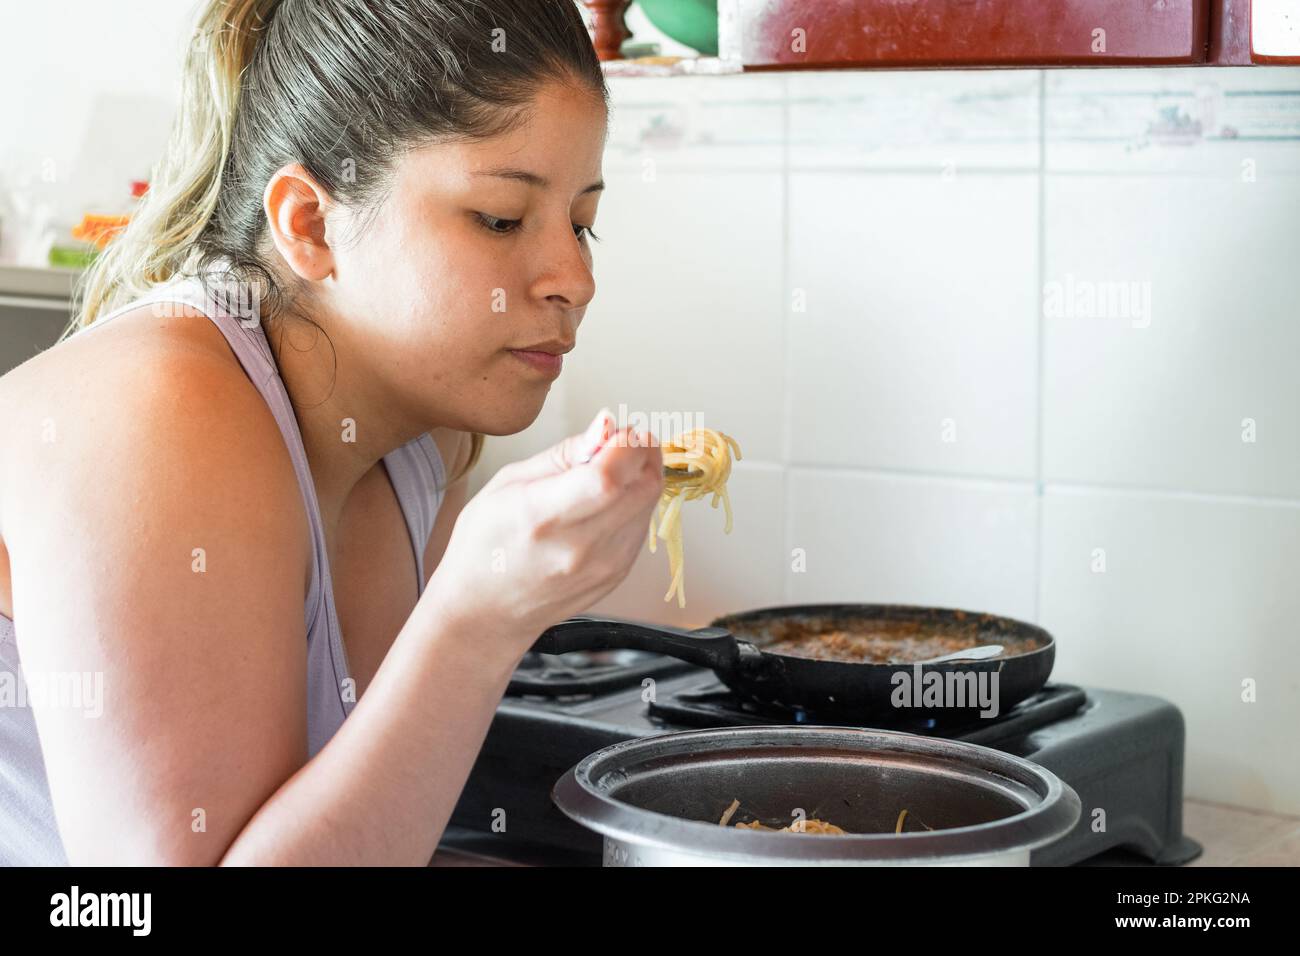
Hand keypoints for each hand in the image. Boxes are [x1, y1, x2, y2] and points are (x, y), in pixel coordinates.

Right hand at [423, 409, 663, 653]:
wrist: (486, 612)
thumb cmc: (485, 546)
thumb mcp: (508, 483)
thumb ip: (563, 454)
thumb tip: (604, 427)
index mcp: (544, 517)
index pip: (608, 477)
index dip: (626, 444)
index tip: (617, 430)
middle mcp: (580, 547)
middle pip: (643, 487)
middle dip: (642, 451)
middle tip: (620, 442)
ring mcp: (604, 566)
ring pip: (649, 504)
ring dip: (640, 476)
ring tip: (607, 472)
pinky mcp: (617, 575)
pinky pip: (642, 525)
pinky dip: (633, 503)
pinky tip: (605, 502)